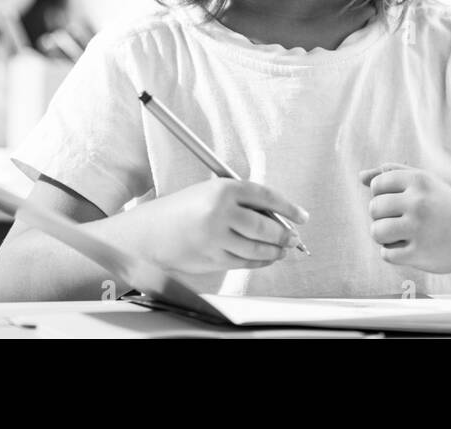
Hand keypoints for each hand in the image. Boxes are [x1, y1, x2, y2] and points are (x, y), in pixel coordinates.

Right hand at [137, 179, 308, 275]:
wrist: (149, 233)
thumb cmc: (179, 210)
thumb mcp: (208, 191)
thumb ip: (240, 199)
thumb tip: (275, 215)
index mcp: (222, 189)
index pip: (266, 197)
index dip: (288, 207)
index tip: (301, 215)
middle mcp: (221, 212)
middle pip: (266, 227)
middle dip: (285, 234)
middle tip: (294, 237)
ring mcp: (217, 238)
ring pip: (258, 248)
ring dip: (276, 251)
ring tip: (284, 249)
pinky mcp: (213, 258)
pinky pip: (246, 262)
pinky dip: (260, 261)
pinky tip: (266, 258)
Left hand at [359, 163, 450, 273]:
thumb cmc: (445, 205)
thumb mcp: (424, 181)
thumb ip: (393, 174)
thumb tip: (361, 177)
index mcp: (418, 180)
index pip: (377, 185)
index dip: (382, 195)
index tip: (399, 202)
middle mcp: (418, 202)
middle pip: (374, 208)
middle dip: (382, 216)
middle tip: (401, 220)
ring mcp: (418, 228)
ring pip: (376, 232)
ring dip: (384, 236)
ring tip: (401, 235)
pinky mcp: (419, 253)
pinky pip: (386, 254)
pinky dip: (393, 253)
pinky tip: (410, 248)